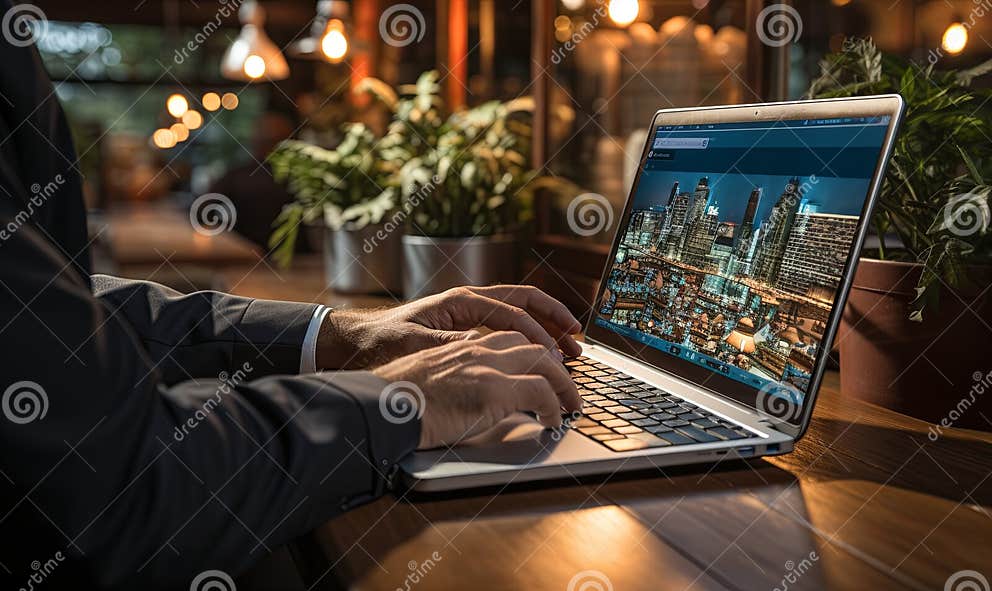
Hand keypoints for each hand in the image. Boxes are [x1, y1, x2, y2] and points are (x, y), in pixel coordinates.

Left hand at [315, 285, 582, 369]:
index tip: (557, 356)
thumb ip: (452, 345)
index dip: (539, 335)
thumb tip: (486, 348)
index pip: (513, 313)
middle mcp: (468, 300)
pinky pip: (507, 323)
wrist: (353, 340)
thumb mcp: (416, 345)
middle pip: (525, 301)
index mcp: (460, 301)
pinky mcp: (463, 324)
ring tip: (570, 346)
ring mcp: (467, 311)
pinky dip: (529, 333)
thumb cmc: (381, 342)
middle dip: (554, 320)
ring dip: (546, 325)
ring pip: (519, 310)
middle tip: (577, 343)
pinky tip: (539, 351)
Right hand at [373, 331, 581, 448]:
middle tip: (569, 383)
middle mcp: (476, 347)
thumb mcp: (430, 380)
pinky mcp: (493, 389)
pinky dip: (554, 405)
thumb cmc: (394, 402)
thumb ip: (456, 378)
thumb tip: (473, 400)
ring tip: (571, 404)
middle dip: (557, 361)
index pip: (509, 332)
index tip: (548, 360)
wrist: (380, 407)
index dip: (534, 345)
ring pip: (544, 362)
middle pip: (532, 343)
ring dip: (564, 384)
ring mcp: (486, 365)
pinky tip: (554, 420)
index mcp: (460, 343)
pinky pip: (540, 391)